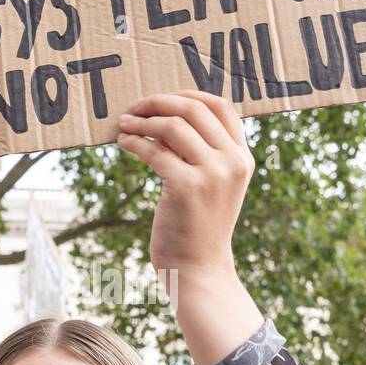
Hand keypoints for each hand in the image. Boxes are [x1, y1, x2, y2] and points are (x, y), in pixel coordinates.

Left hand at [118, 90, 252, 278]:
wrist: (198, 269)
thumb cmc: (198, 227)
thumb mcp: (211, 184)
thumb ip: (199, 152)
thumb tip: (165, 116)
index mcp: (242, 158)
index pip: (222, 106)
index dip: (189, 95)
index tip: (162, 98)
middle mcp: (232, 163)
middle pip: (194, 110)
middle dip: (159, 102)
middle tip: (134, 107)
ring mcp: (212, 175)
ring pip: (173, 126)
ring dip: (142, 121)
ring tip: (123, 124)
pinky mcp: (186, 188)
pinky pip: (154, 152)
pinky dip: (134, 142)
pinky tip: (123, 142)